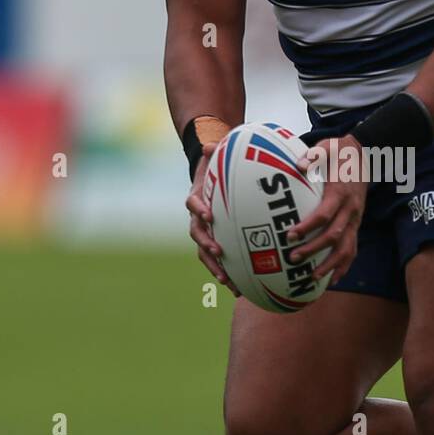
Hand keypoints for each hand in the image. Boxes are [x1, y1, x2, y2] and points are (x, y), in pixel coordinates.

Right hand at [185, 143, 240, 295]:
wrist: (210, 179)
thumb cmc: (215, 169)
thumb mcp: (214, 158)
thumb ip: (213, 152)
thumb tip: (209, 145)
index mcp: (197, 199)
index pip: (193, 204)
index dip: (199, 210)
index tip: (208, 215)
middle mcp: (197, 219)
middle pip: (197, 236)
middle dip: (206, 246)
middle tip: (217, 253)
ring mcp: (205, 233)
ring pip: (205, 254)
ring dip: (216, 268)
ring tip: (228, 282)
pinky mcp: (215, 243)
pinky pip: (219, 261)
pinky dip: (228, 274)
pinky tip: (240, 289)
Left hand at [291, 134, 368, 284]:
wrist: (365, 154)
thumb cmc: (340, 152)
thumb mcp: (326, 147)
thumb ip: (313, 156)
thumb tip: (298, 165)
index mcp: (341, 193)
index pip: (325, 215)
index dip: (308, 227)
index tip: (290, 234)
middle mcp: (351, 209)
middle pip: (334, 236)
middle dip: (314, 249)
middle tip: (293, 258)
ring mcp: (356, 219)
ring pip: (346, 248)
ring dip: (330, 265)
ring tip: (312, 278)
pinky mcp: (357, 224)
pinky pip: (353, 249)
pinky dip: (344, 266)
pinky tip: (332, 279)